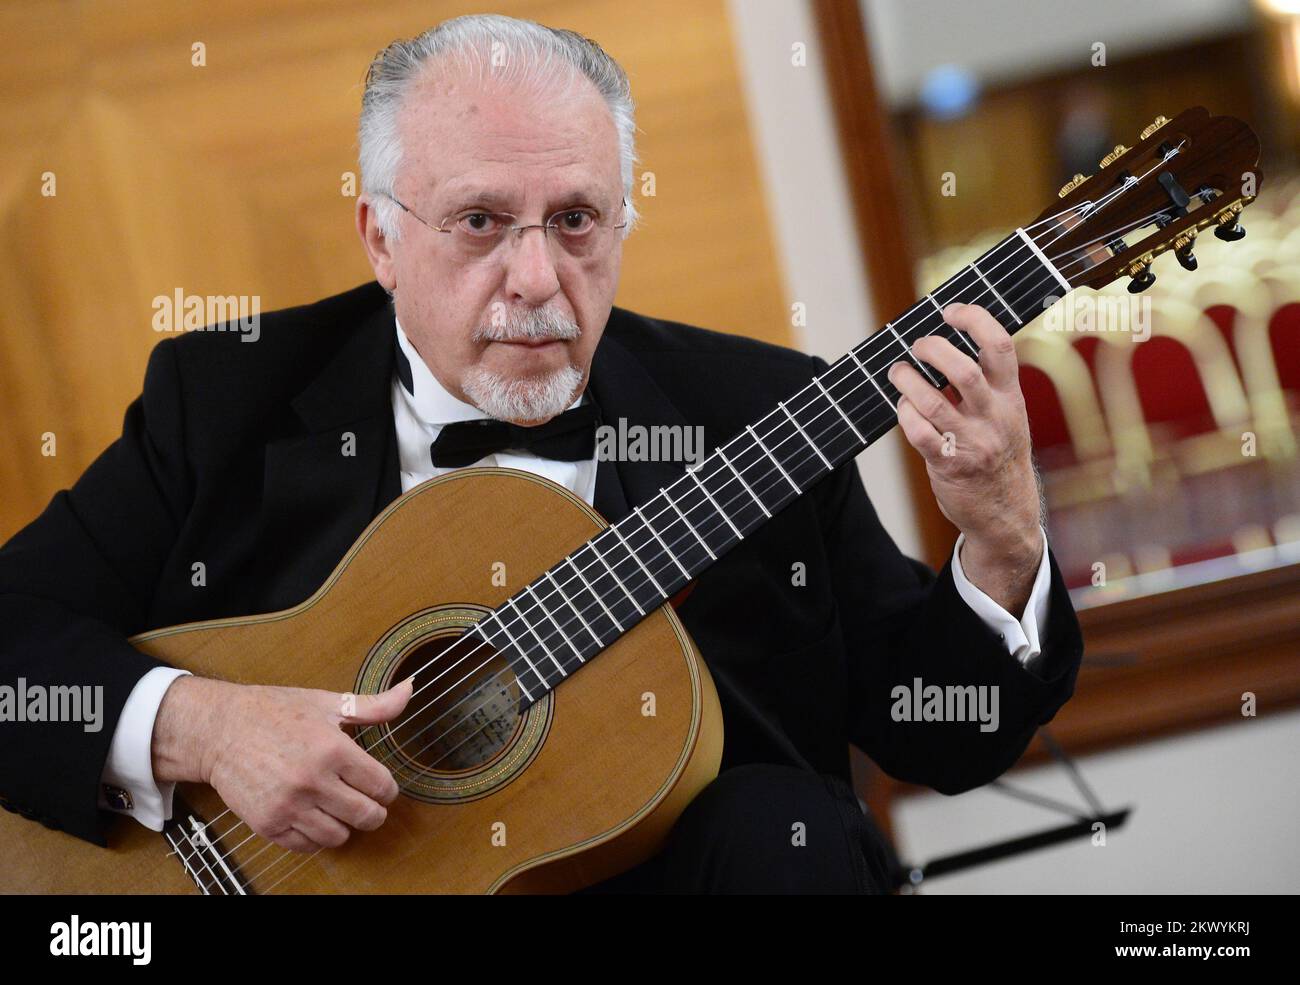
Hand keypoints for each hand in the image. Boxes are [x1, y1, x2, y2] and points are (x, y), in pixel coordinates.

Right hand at [152, 675, 412, 851]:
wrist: (220, 729)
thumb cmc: (275, 712)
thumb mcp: (327, 703)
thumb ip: (373, 706)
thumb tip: (409, 688)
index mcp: (333, 749)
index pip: (382, 786)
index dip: (387, 788)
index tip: (380, 786)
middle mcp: (313, 781)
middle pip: (366, 816)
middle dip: (373, 811)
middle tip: (365, 801)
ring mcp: (289, 806)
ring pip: (339, 836)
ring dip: (344, 825)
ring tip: (337, 808)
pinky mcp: (268, 824)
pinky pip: (307, 845)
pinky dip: (316, 836)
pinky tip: (313, 816)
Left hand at [886, 302, 1043, 612]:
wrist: (1007, 512)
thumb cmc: (998, 453)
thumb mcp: (1007, 415)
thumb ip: (988, 383)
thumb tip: (948, 342)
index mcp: (1011, 397)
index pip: (1000, 346)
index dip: (974, 320)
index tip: (950, 311)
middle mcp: (994, 416)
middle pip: (963, 370)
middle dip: (933, 349)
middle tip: (918, 346)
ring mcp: (972, 442)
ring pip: (933, 401)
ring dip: (907, 380)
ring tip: (898, 372)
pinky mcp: (950, 465)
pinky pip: (920, 433)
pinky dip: (905, 415)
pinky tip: (903, 408)